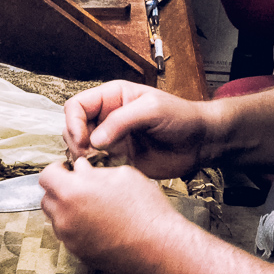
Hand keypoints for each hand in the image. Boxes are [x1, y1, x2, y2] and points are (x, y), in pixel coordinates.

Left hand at [39, 159, 193, 273]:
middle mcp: (65, 217)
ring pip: (57, 219)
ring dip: (68, 210)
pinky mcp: (80, 254)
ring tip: (93, 207)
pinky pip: (70, 237)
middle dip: (60, 190)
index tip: (68, 170)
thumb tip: (80, 169)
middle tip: (80, 188)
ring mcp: (70, 239)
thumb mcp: (122, 175)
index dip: (57, 169)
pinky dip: (78, 229)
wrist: (160, 247)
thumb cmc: (145, 208)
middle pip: (47, 199)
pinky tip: (100, 225)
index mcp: (72, 191)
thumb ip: (94, 170)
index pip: (46, 176)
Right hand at [63, 80, 214, 178]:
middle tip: (89, 158)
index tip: (84, 141)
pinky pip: (96, 166)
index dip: (74, 123)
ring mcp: (111, 140)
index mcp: (112, 97)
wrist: (199, 143)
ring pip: (81, 150)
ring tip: (98, 167)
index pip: (76, 106)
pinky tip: (106, 176)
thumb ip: (122, 120)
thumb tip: (94, 140)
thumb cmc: (181, 118)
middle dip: (76, 144)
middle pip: (73, 129)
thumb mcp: (152, 110)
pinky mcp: (118, 160)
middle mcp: (107, 117)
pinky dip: (95, 172)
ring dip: (84, 160)